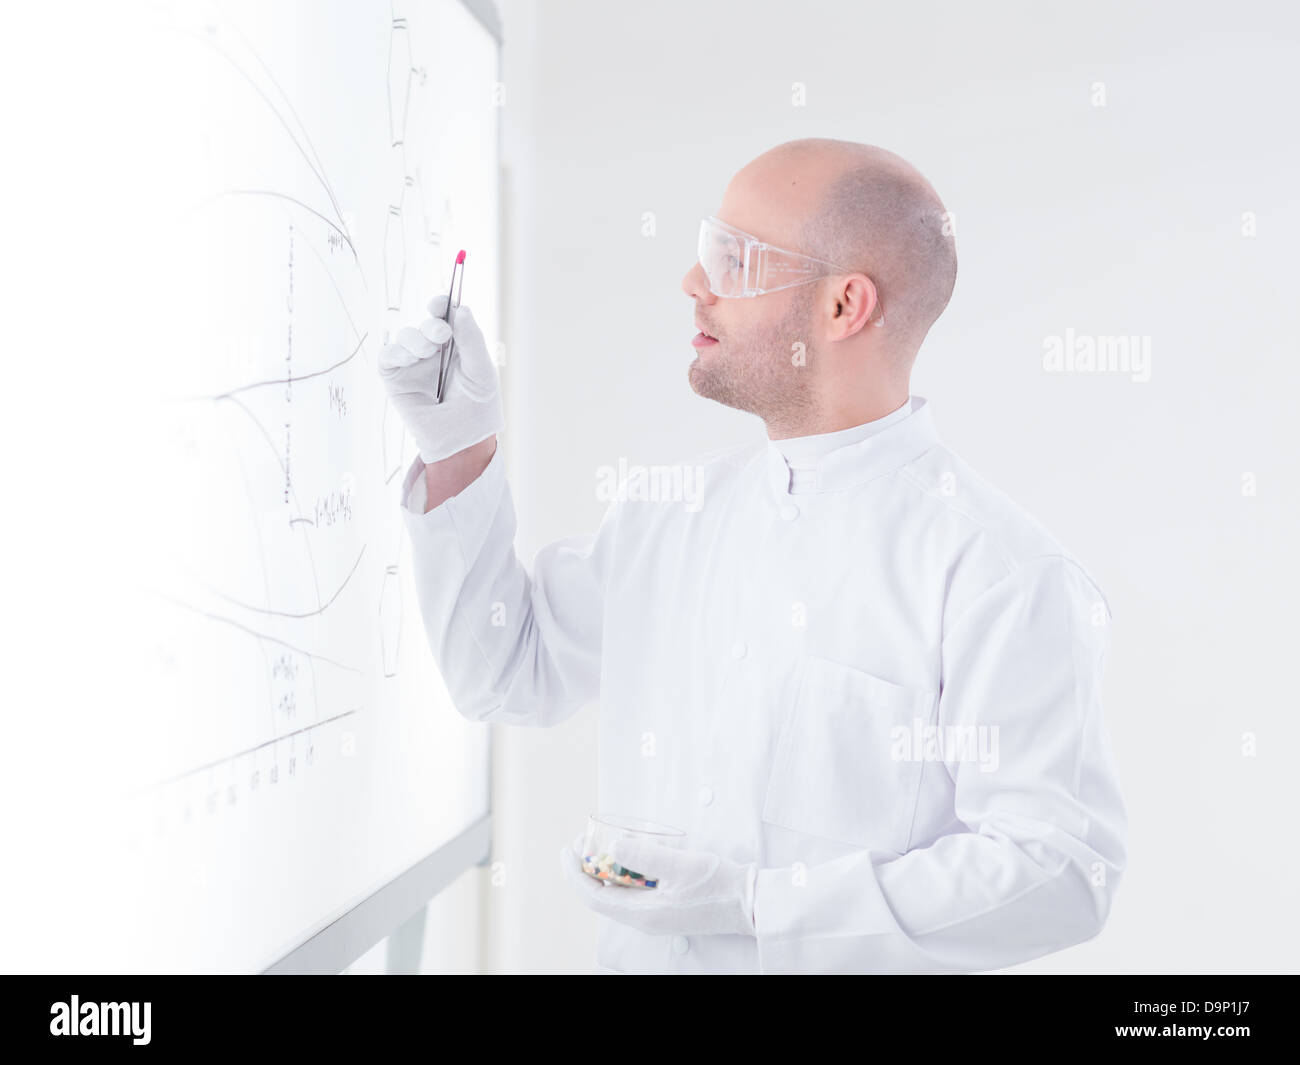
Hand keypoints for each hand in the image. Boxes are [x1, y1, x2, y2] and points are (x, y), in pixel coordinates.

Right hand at [377, 294, 503, 463]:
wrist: (462, 442)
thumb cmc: (477, 408)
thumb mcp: (482, 372)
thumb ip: (472, 341)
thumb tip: (462, 309)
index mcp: (456, 345)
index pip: (445, 316)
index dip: (441, 304)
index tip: (440, 302)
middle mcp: (433, 350)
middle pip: (426, 324)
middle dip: (432, 325)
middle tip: (442, 334)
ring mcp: (413, 364)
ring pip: (406, 336)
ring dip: (416, 339)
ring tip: (428, 354)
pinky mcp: (396, 378)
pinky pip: (388, 355)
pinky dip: (396, 352)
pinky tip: (410, 358)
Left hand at [559, 832, 756, 937]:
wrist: (750, 904)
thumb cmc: (719, 885)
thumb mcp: (681, 865)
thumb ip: (645, 857)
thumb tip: (613, 847)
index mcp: (643, 913)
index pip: (593, 896)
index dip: (574, 873)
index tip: (565, 849)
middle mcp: (644, 918)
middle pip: (601, 896)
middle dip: (586, 868)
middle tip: (581, 841)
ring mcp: (654, 915)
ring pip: (616, 894)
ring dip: (604, 870)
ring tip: (599, 844)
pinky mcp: (665, 909)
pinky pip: (632, 893)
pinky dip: (623, 874)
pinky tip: (629, 855)